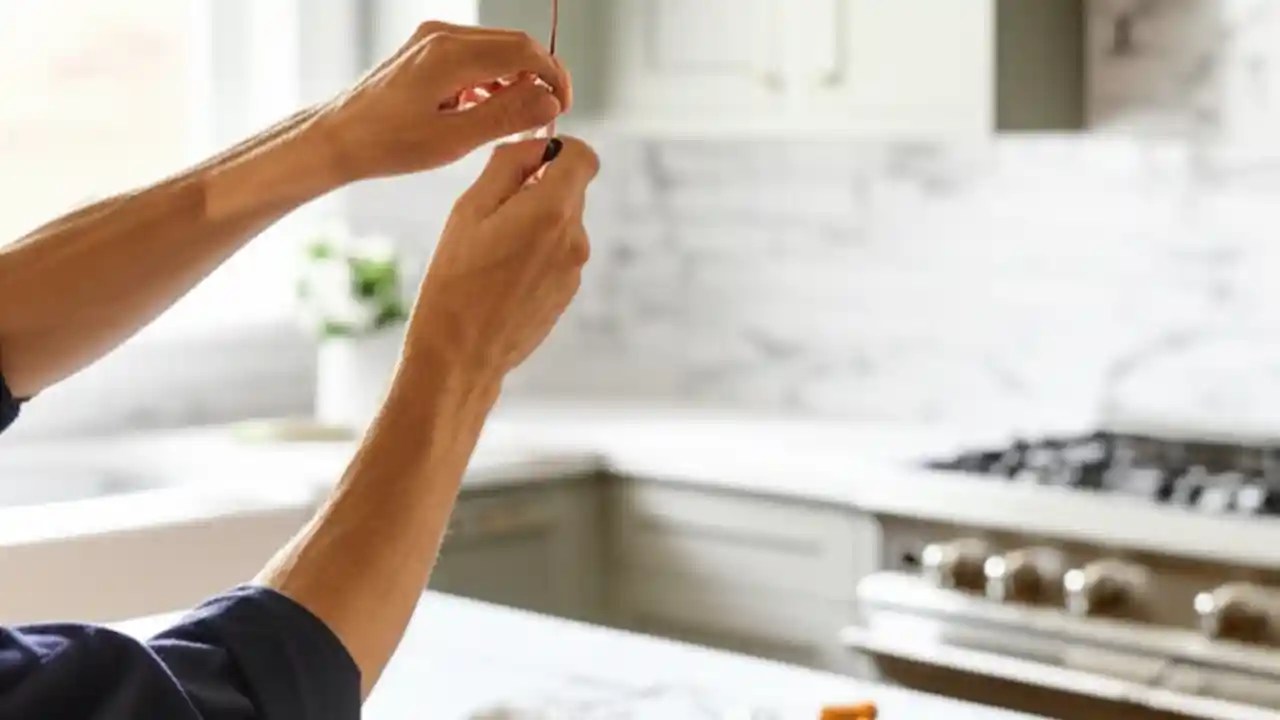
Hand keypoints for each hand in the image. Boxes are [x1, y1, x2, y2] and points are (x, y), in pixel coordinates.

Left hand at [316, 22, 571, 180]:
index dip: (553, 77)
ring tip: (520, 118)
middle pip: (514, 44)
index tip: (562, 109)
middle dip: (539, 77)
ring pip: (496, 49)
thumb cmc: (389, 144)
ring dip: (516, 79)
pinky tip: (490, 109)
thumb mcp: (455, 139)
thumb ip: (507, 116)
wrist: (338, 138)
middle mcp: (442, 35)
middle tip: (547, 115)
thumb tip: (550, 100)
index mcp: (451, 54)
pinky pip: (474, 55)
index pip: (525, 51)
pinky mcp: (425, 50)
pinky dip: (492, 78)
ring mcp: (432, 39)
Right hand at [406, 137, 598, 381]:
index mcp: (553, 211)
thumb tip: (535, 145)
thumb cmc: (455, 280)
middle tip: (492, 213)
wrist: (460, 354)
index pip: (584, 156)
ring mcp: (575, 270)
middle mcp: (575, 239)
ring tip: (492, 251)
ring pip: (562, 224)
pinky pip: (557, 255)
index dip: (557, 149)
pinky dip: (535, 253)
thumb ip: (508, 166)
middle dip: (538, 189)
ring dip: (534, 223)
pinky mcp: (567, 293)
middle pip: (570, 190)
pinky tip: (501, 276)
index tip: (528, 162)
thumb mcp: (469, 209)